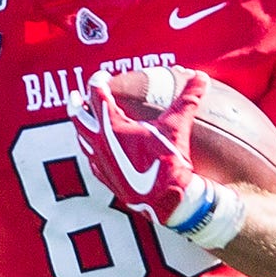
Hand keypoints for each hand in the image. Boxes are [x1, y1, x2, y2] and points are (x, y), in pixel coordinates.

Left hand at [71, 69, 208, 226]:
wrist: (165, 200)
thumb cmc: (168, 163)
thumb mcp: (178, 127)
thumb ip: (188, 99)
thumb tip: (201, 77)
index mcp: (112, 126)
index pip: (98, 95)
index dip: (98, 81)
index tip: (102, 76)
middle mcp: (100, 142)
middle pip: (79, 117)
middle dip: (76, 104)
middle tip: (74, 95)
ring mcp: (100, 162)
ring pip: (81, 139)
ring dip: (80, 127)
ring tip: (82, 121)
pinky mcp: (105, 178)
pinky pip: (91, 160)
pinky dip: (89, 150)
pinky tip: (94, 151)